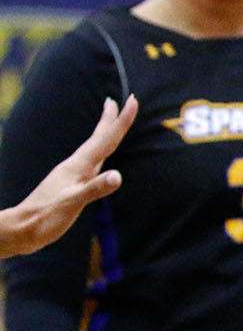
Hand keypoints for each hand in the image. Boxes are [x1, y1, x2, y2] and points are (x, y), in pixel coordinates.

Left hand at [0, 97, 136, 257]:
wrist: (22, 229)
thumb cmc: (46, 218)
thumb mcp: (72, 204)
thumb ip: (94, 189)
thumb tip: (117, 176)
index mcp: (78, 167)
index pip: (105, 139)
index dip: (120, 121)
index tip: (132, 101)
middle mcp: (76, 166)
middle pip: (97, 138)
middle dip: (109, 120)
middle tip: (118, 100)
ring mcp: (72, 175)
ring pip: (94, 148)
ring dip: (103, 133)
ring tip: (109, 123)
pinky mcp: (70, 185)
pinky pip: (91, 162)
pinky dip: (98, 153)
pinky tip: (97, 159)